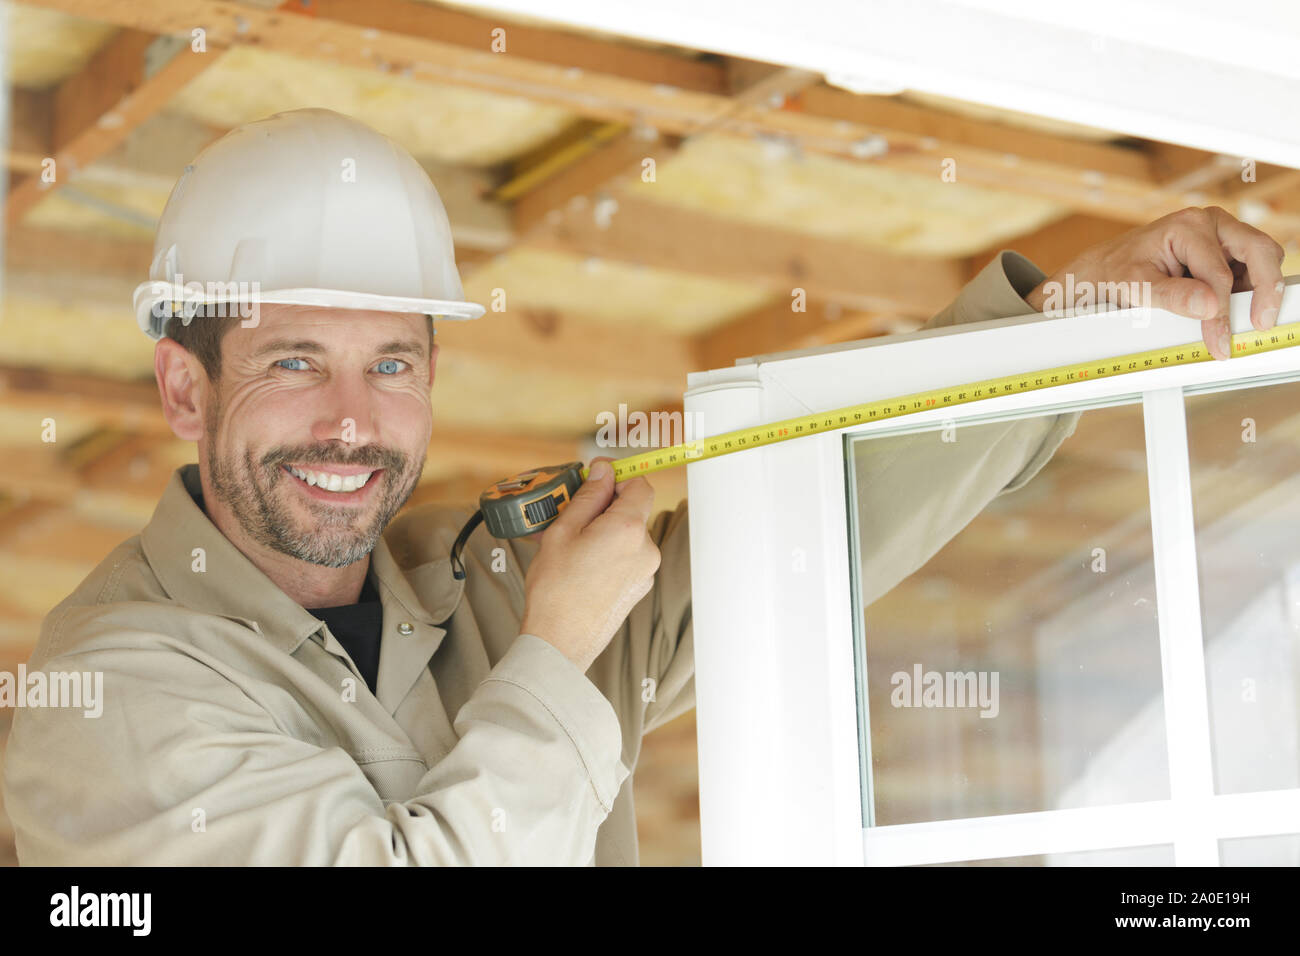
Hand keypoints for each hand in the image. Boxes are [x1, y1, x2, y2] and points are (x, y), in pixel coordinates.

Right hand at [519, 456, 660, 672]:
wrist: (560, 642)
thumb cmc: (556, 590)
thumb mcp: (563, 531)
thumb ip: (588, 496)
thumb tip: (603, 471)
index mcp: (628, 529)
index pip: (640, 484)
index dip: (617, 475)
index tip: (595, 476)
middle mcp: (645, 549)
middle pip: (633, 510)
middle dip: (604, 505)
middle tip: (570, 511)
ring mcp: (645, 571)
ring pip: (627, 534)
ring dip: (603, 529)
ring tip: (569, 542)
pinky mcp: (639, 587)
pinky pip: (625, 556)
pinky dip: (607, 550)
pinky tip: (579, 562)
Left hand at [1024, 206, 1285, 360]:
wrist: (1104, 271)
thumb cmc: (1116, 273)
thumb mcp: (1136, 286)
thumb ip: (1172, 296)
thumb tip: (1209, 305)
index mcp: (1190, 226)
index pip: (1220, 275)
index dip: (1222, 313)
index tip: (1220, 343)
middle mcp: (1211, 224)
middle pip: (1260, 252)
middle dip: (1266, 290)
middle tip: (1262, 324)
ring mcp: (1220, 237)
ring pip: (1261, 261)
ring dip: (1259, 291)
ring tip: (1246, 322)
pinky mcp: (1223, 253)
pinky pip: (1249, 271)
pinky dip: (1248, 292)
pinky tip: (1232, 312)